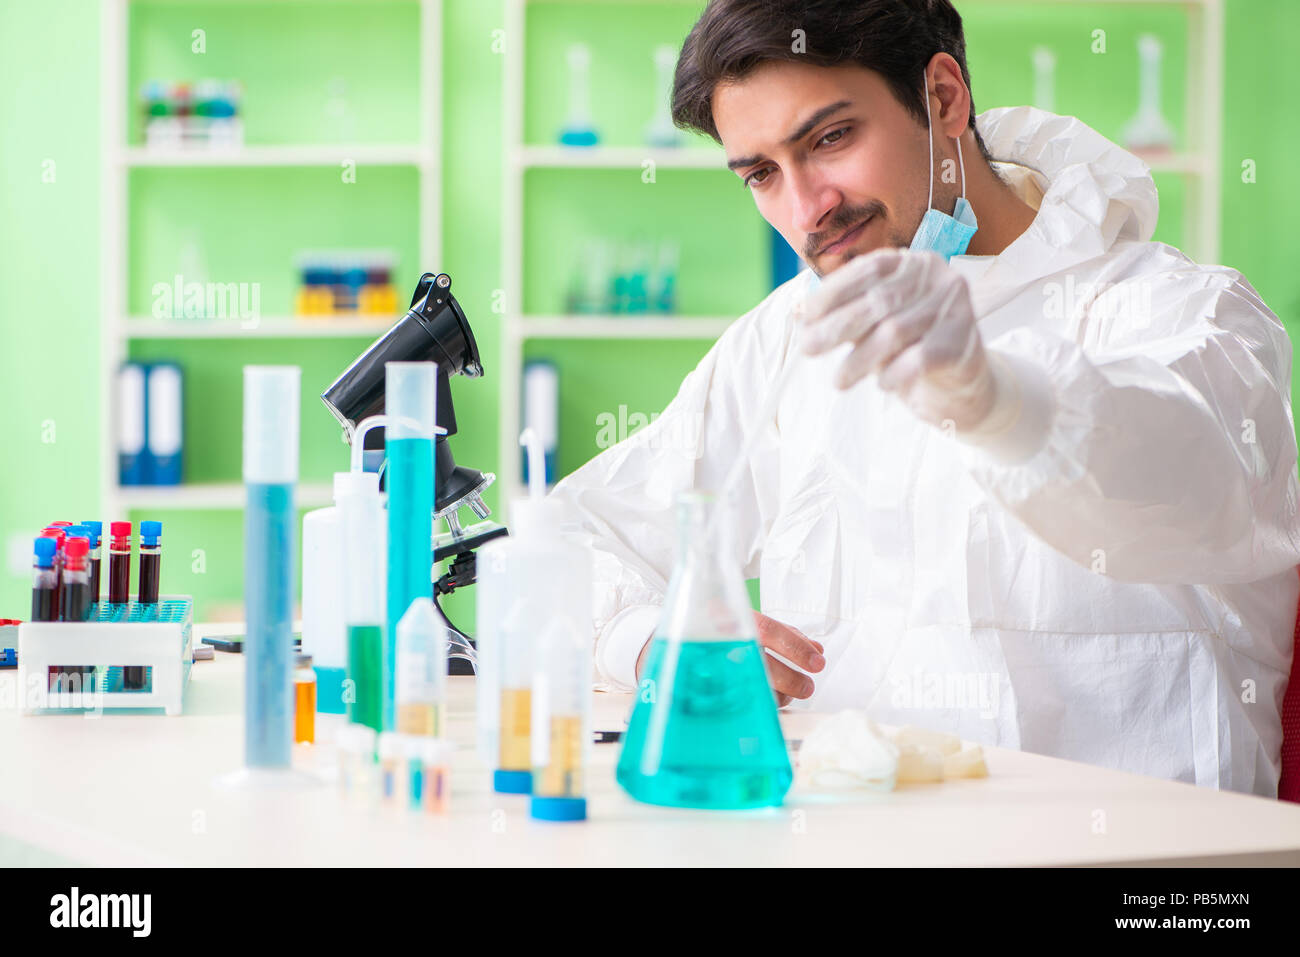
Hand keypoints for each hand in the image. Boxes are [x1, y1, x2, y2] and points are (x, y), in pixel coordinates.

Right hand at [633, 612, 825, 707]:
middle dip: (791, 679)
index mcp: (726, 616)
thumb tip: (817, 649)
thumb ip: (782, 634)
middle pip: (760, 664)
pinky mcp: (701, 694)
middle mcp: (715, 642)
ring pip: (752, 688)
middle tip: (808, 686)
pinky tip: (767, 699)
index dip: (794, 645)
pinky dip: (761, 705)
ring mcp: (706, 668)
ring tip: (790, 692)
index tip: (817, 660)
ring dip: (780, 695)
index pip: (766, 629)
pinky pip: (738, 706)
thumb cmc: (714, 634)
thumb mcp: (744, 623)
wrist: (660, 648)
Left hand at [798, 248, 996, 431]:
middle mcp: (937, 277)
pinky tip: (883, 385)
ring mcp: (954, 307)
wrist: (960, 384)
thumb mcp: (874, 325)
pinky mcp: (963, 341)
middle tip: (808, 349)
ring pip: (894, 331)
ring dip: (859, 360)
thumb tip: (799, 313)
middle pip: (878, 301)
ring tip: (838, 381)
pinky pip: (918, 358)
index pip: (869, 269)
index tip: (806, 316)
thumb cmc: (909, 347)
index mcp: (912, 263)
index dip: (833, 292)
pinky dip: (893, 373)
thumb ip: (845, 313)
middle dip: (837, 327)